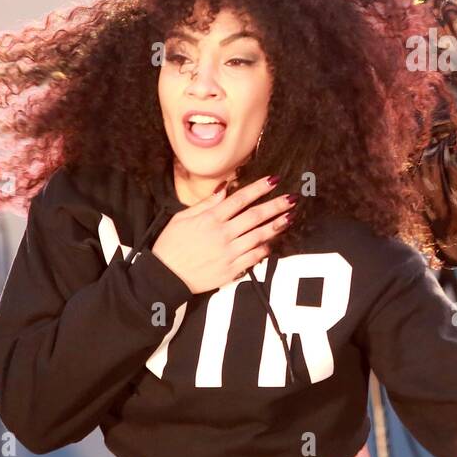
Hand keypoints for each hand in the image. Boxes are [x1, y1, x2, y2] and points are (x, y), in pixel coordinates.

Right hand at [152, 176, 294, 293]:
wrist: (164, 277)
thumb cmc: (170, 245)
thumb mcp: (181, 218)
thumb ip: (205, 204)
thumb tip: (225, 190)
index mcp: (210, 219)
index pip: (240, 199)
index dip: (258, 188)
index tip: (274, 180)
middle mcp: (222, 234)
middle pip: (255, 216)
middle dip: (275, 205)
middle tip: (292, 197)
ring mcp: (228, 252)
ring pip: (258, 236)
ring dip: (276, 225)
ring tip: (290, 217)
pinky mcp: (231, 270)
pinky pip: (253, 258)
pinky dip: (264, 249)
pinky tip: (272, 242)